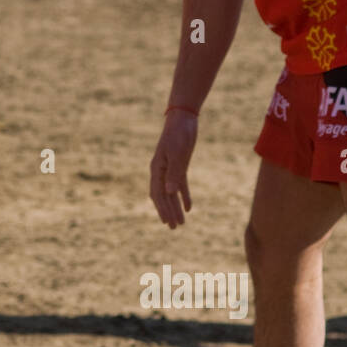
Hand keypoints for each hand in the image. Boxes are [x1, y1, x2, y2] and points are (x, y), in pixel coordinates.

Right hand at [149, 110, 196, 228]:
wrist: (183, 119)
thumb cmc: (178, 134)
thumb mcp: (178, 154)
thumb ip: (174, 174)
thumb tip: (170, 193)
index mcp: (157, 169)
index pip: (158, 194)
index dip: (162, 209)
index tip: (168, 222)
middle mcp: (161, 171)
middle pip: (163, 196)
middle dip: (168, 212)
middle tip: (175, 228)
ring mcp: (169, 169)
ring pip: (171, 193)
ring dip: (176, 207)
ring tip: (182, 222)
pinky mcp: (179, 166)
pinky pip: (180, 185)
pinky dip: (184, 196)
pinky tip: (189, 207)